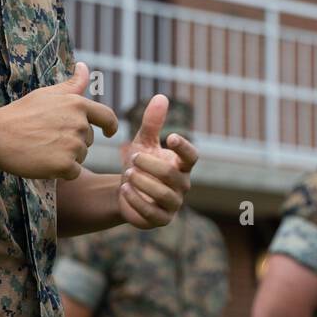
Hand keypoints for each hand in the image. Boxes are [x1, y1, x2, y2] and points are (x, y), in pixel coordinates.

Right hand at [0, 62, 117, 179]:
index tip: (110, 132)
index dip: (111, 126)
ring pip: (81, 157)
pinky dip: (61, 172)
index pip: (107, 116)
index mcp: (78, 104)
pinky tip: (44, 162)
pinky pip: (73, 172)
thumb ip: (72, 84)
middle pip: (88, 140)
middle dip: (73, 142)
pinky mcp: (64, 165)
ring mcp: (73, 145)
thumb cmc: (21, 113)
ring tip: (43, 148)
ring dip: (66, 157)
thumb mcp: (48, 93)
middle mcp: (79, 124)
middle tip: (47, 138)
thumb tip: (83, 66)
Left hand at [118, 94, 198, 228]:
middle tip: (132, 157)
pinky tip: (124, 188)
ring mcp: (173, 204)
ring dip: (142, 182)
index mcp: (182, 164)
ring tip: (127, 173)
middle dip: (150, 165)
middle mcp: (182, 184)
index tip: (171, 136)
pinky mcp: (161, 219)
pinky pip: (151, 212)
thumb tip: (161, 96)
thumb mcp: (144, 141)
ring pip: (162, 194)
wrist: (126, 190)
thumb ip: (153, 122)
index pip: (192, 156)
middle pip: (171, 175)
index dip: (184, 147)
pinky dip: (136, 200)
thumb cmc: (140, 162)